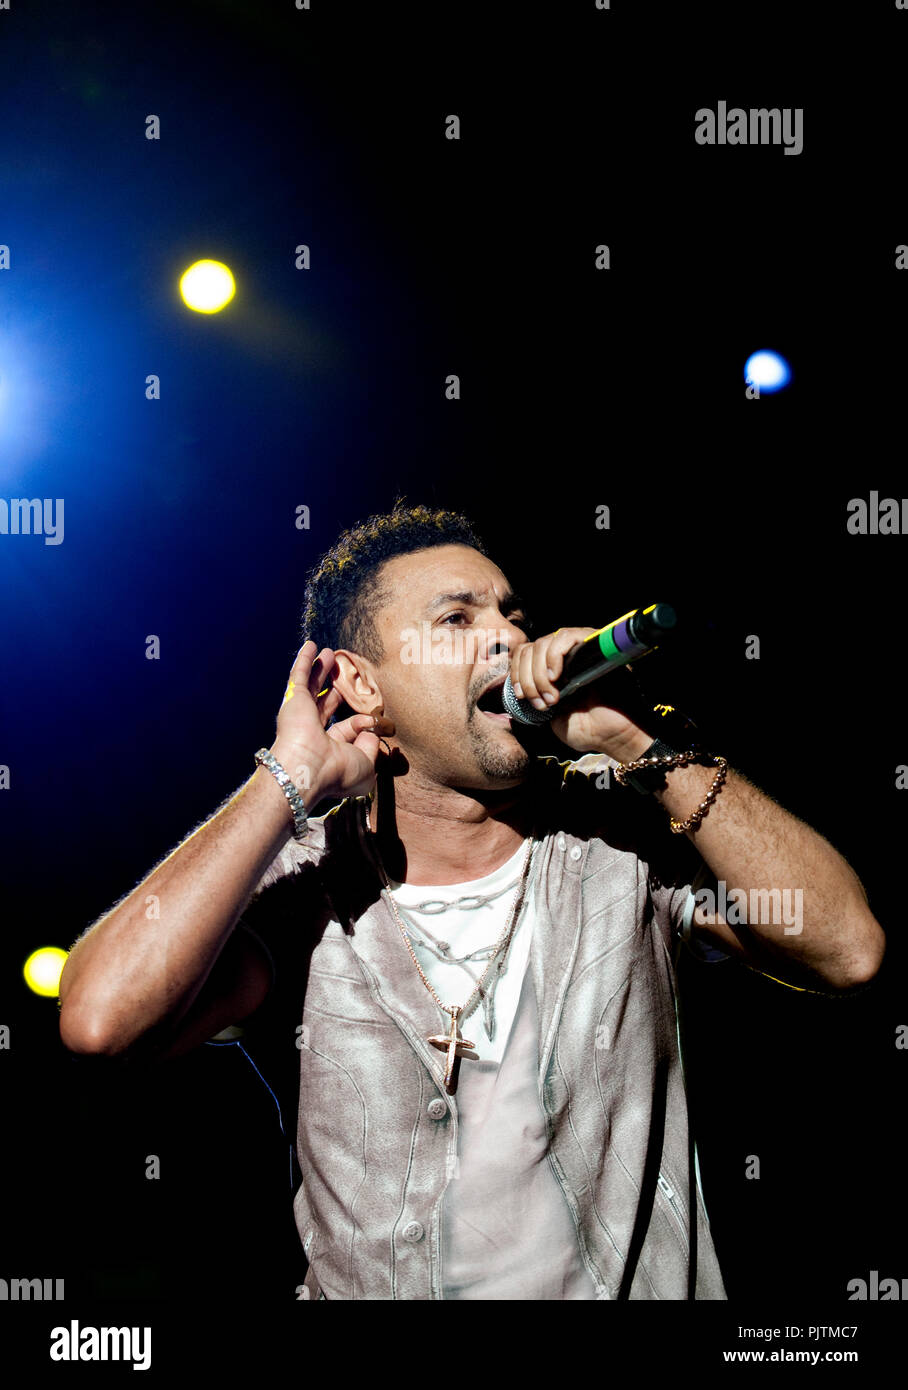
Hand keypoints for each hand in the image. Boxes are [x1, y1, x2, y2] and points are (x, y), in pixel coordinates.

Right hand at [271, 640, 394, 803]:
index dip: (360, 722)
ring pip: (313, 686)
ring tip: (331, 654)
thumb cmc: (338, 771)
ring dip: (321, 669)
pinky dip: (304, 659)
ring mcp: (302, 714)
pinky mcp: (294, 699)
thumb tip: (372, 729)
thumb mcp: (366, 763)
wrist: (308, 768)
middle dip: (335, 690)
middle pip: (326, 704)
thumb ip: (371, 745)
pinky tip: (311, 645)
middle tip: (344, 676)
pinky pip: (299, 674)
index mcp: (329, 749)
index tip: (371, 718)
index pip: (346, 729)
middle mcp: (313, 732)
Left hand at [508, 626, 652, 761]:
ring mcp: (580, 647)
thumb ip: (534, 696)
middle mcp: (565, 655)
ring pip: (544, 642)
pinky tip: (556, 676)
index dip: (517, 673)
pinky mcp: (595, 644)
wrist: (615, 735)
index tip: (521, 696)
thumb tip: (512, 685)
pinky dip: (555, 655)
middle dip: (528, 677)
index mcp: (553, 669)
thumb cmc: (587, 728)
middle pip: (531, 648)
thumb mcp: (550, 714)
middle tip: (541, 701)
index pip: (524, 655)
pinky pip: (566, 636)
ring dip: (539, 672)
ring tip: (552, 696)